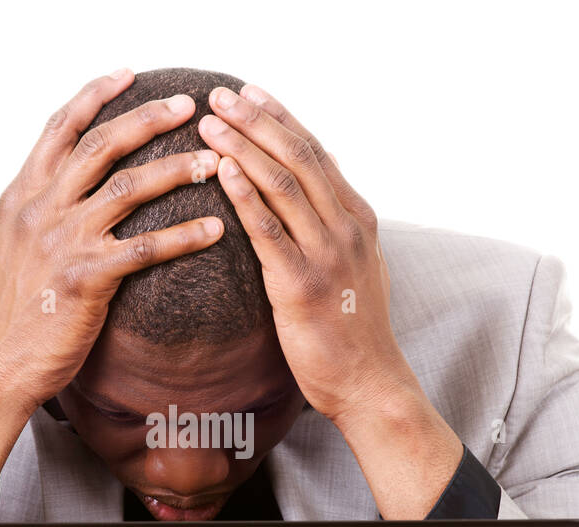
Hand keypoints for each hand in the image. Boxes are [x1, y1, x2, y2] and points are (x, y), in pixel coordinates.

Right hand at [0, 69, 223, 499]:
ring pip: (127, 188)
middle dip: (148, 119)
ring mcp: (62, 242)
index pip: (59, 129)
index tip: (130, 75)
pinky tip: (215, 229)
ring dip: (176, 169)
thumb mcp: (6, 249)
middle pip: (100, 145)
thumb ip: (31, 214)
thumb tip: (46, 190)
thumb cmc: (7, 315)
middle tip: (190, 105)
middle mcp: (39, 209)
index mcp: (21, 196)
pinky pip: (144, 249)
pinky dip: (183, 236)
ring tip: (215, 160)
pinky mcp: (85, 279)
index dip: (95, 97)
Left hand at [200, 83, 463, 516]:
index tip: (251, 92)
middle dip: (257, 120)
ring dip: (243, 148)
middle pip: (299, 157)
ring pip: (283, 185)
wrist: (369, 383)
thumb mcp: (355, 269)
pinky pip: (269, 231)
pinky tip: (221, 171)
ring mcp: (327, 255)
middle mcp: (347, 228)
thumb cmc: (352, 332)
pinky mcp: (302, 285)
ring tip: (209, 122)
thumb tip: (313, 196)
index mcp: (358, 220)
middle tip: (221, 94)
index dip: (281, 119)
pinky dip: (244, 196)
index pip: (316, 153)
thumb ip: (334, 231)